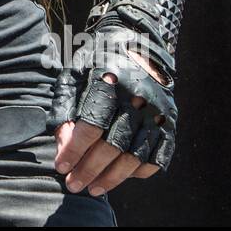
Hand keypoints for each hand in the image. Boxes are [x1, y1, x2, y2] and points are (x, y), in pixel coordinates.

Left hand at [49, 29, 177, 196]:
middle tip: (73, 184)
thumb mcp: (74, 76)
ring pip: (135, 155)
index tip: (60, 166)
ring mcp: (158, 111)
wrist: (136, 42)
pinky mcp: (170, 122)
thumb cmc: (96, 61)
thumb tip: (63, 149)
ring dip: (112, 177)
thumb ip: (65, 110)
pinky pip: (158, 155)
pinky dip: (140, 171)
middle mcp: (138, 98)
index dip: (74, 150)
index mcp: (110, 82)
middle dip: (89, 169)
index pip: (91, 125)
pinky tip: (122, 176)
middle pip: (113, 145)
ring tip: (93, 188)